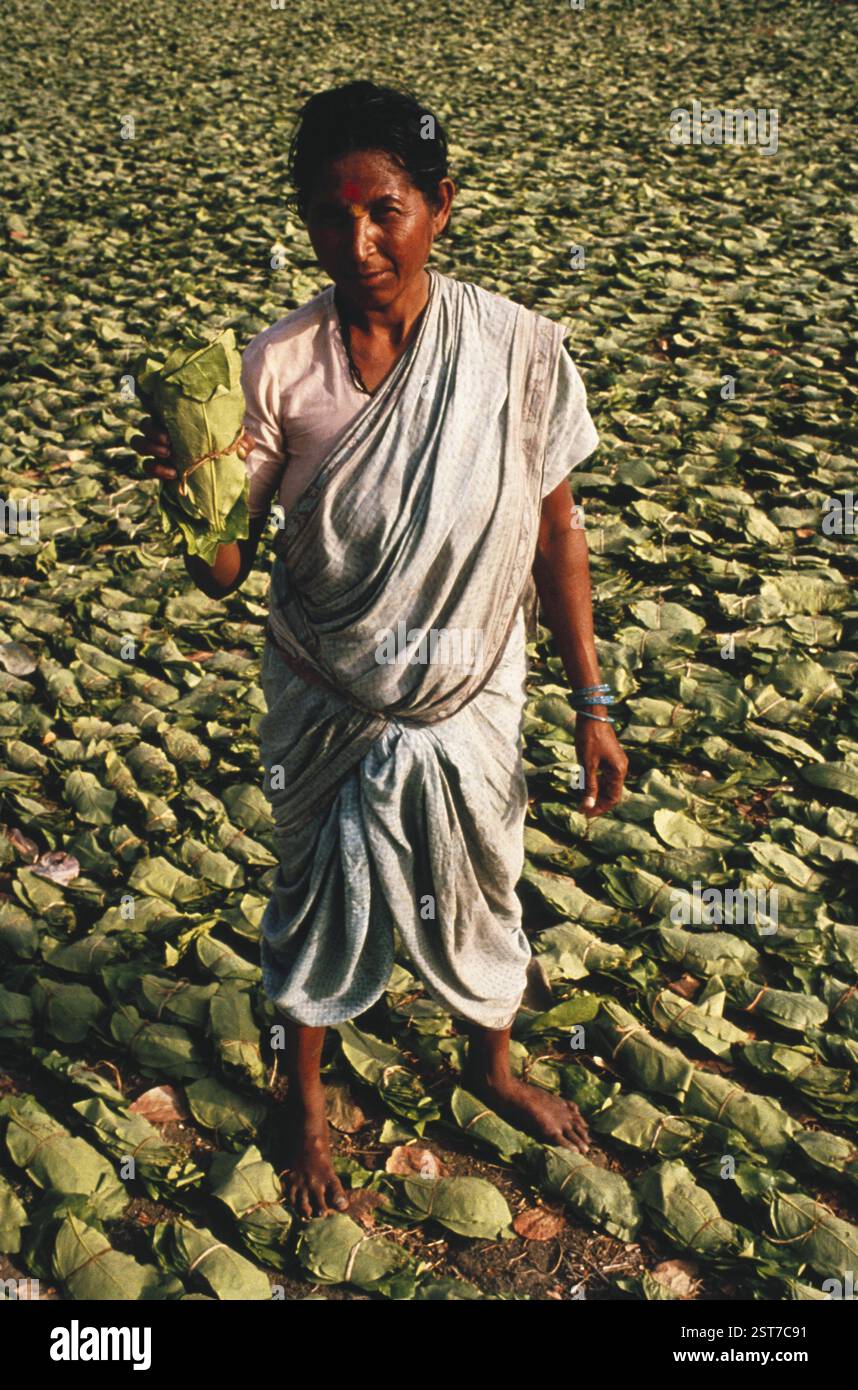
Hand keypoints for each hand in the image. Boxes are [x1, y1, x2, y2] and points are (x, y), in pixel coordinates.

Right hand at [131, 418, 256, 482]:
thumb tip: (244, 445)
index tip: (169, 423)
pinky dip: (155, 469)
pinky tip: (173, 474)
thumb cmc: (226, 452)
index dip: (158, 412)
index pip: (158, 408)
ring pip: (138, 442)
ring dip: (148, 447)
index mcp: (179, 420)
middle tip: (168, 443)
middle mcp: (166, 432)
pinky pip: (146, 466)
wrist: (220, 477)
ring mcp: (160, 450)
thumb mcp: (236, 444)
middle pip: (144, 424)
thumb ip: (242, 441)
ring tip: (167, 454)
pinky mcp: (158, 468)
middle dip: (151, 432)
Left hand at [576, 718, 627, 816]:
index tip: (585, 813)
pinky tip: (586, 786)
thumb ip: (589, 787)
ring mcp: (616, 762)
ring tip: (583, 800)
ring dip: (597, 794)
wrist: (591, 716)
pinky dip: (597, 783)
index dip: (600, 808)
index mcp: (619, 771)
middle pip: (612, 793)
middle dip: (598, 803)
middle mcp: (621, 768)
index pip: (613, 798)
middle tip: (582, 809)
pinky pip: (606, 776)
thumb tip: (587, 807)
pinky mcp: (610, 757)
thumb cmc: (589, 738)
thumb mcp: (587, 764)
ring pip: (608, 785)